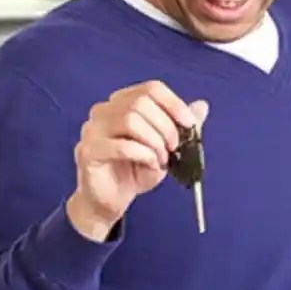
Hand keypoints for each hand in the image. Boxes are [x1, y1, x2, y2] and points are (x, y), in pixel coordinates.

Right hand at [66, 80, 207, 241]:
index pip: (151, 89)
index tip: (189, 124)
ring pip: (130, 121)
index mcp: (122, 103)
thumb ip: (180, 127)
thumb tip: (201, 106)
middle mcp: (104, 111)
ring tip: (161, 159)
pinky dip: (144, 155)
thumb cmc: (134, 171)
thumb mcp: (165, 148)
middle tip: (174, 148)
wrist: (109, 201)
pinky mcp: (89, 151)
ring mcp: (92, 129)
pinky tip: (150, 165)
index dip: (174, 104)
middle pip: (141, 103)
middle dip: (166, 127)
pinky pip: (121, 146)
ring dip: (155, 142)